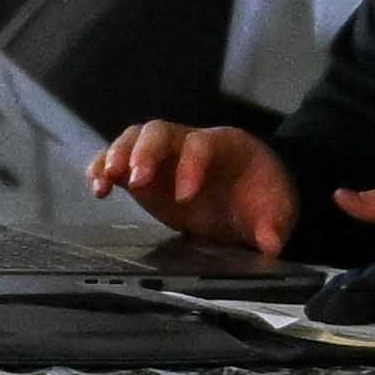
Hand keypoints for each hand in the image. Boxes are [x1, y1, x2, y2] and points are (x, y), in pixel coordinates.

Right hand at [92, 119, 299, 259]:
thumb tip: (270, 243)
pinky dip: (103, 169)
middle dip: (144, 152)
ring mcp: (164, 157)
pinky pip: (120, 162)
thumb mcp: (276, 208)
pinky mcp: (146, 174)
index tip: (186, 197)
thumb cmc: (262, 193)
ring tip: (105, 181)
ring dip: (116, 156)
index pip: (201, 144)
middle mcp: (188, 143)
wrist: (253, 194)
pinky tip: (97, 188)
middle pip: (159, 131)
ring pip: (134, 139)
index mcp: (224, 146)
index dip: (191, 165)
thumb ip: (273, 223)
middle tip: (135, 178)